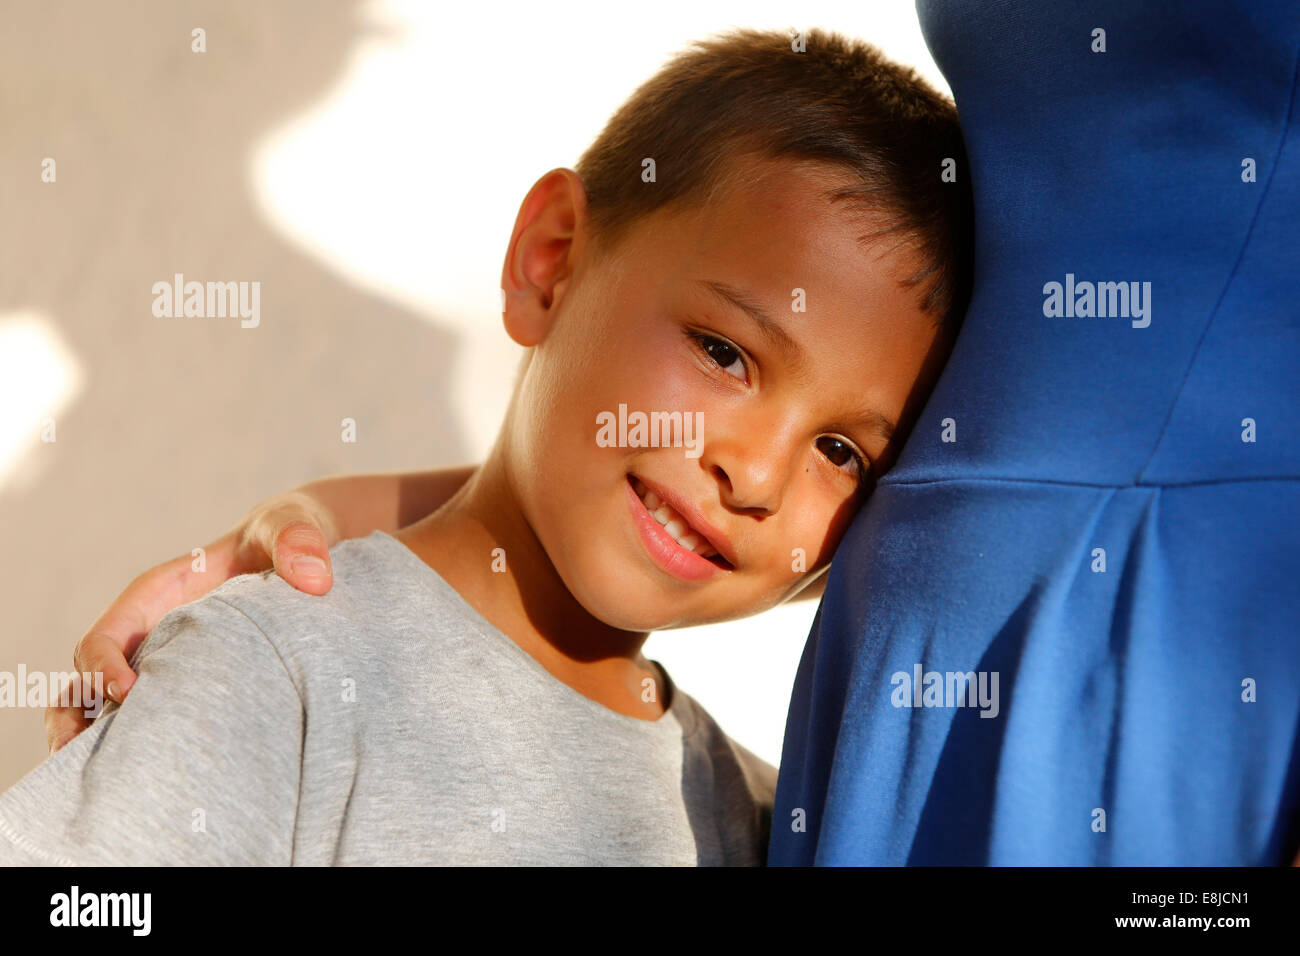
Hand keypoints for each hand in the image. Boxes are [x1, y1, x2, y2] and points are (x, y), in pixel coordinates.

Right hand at [45, 490, 338, 752]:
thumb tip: (314, 580)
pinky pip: (157, 714)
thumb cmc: (289, 535)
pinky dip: (144, 741)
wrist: (307, 553)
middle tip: (89, 755)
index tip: (127, 693)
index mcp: (157, 596)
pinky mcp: (193, 680)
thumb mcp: (292, 528)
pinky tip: (163, 773)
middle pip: (90, 679)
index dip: (103, 667)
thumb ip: (299, 544)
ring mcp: (167, 659)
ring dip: (95, 737)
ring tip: (98, 775)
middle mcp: (151, 631)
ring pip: (108, 704)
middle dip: (79, 716)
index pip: (105, 637)